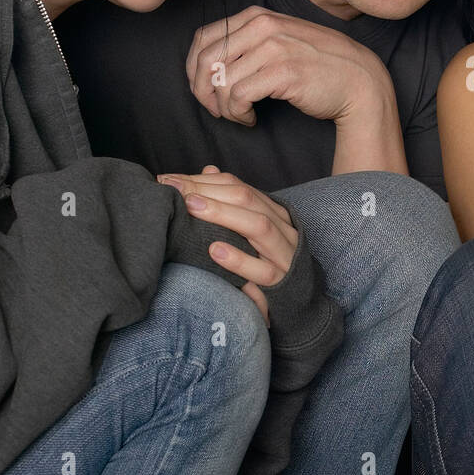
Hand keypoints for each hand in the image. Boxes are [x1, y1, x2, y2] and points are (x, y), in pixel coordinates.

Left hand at [158, 164, 297, 320]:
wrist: (304, 303)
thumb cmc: (271, 264)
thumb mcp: (254, 233)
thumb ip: (233, 204)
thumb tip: (207, 171)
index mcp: (274, 213)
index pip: (239, 187)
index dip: (204, 180)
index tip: (170, 180)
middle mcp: (282, 228)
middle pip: (248, 200)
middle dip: (208, 191)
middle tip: (173, 188)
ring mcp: (284, 255)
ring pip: (259, 227)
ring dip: (223, 214)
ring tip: (192, 207)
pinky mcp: (283, 284)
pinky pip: (263, 271)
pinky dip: (239, 260)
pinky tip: (214, 251)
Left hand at [185, 5, 391, 126]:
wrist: (360, 81)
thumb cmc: (320, 66)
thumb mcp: (282, 40)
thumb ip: (249, 43)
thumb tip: (209, 63)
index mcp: (258, 16)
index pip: (204, 38)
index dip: (194, 69)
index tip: (204, 90)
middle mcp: (263, 26)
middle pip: (206, 60)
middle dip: (202, 92)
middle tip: (217, 109)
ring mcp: (274, 47)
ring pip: (221, 82)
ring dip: (224, 108)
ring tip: (240, 116)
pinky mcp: (284, 72)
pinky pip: (239, 97)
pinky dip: (238, 114)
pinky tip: (251, 119)